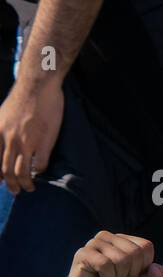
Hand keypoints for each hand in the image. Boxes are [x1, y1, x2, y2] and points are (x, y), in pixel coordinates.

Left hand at [0, 76, 62, 194]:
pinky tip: (40, 171)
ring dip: (25, 184)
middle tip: (15, 191)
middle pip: (6, 171)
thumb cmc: (21, 99)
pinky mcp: (43, 142)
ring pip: (22, 172)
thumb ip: (0, 132)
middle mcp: (8, 139)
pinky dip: (39, 172)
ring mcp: (26, 141)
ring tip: (29, 187)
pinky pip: (40, 165)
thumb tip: (1, 147)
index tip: (0, 182)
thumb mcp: (1, 116)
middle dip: (11, 185)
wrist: (37, 86)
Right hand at [50, 232, 162, 276]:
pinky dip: (106, 276)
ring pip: (121, 258)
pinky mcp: (83, 253)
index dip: (143, 267)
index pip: (146, 246)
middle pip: (135, 252)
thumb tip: (160, 269)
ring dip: (117, 276)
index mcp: (124, 241)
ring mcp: (95, 243)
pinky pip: (105, 264)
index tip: (130, 275)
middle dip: (130, 273)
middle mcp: (109, 238)